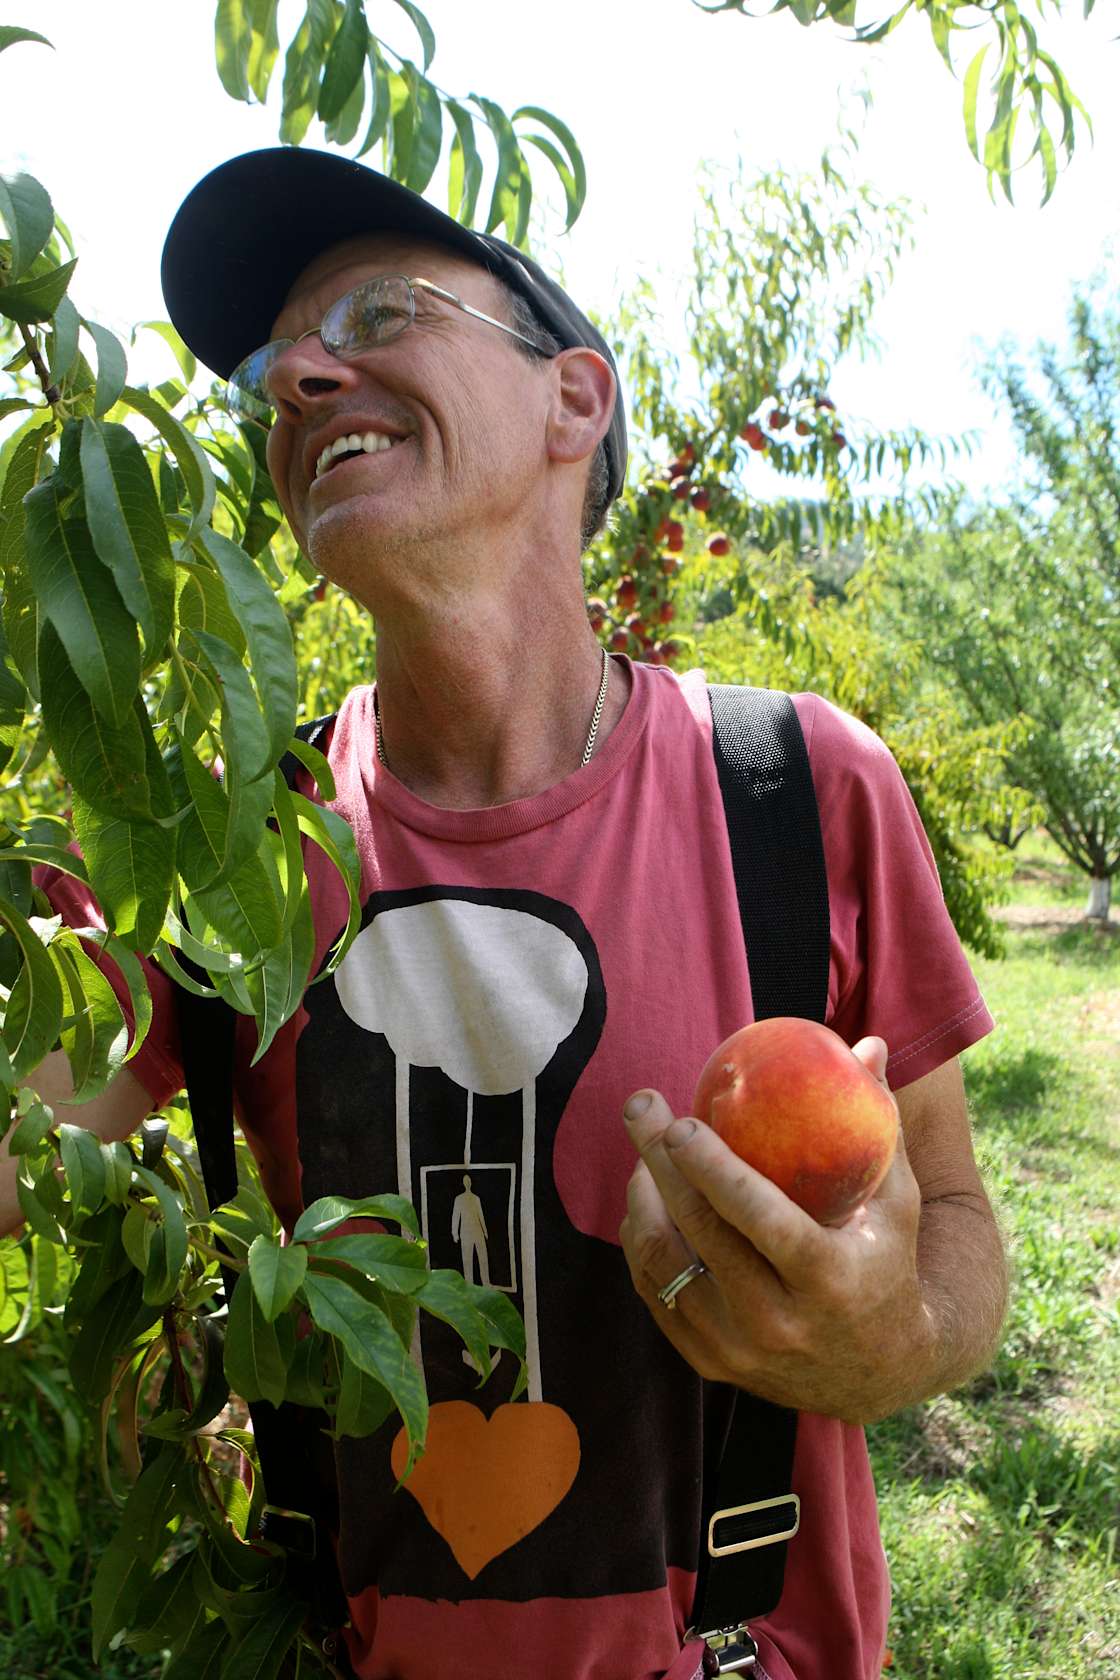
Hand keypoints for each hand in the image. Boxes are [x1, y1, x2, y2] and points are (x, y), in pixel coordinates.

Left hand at [618, 1039, 936, 1422]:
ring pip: (664, 1263)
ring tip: (642, 1153)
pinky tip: (646, 1200)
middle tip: (641, 1106)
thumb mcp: (897, 1202)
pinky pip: (655, 1292)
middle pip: (699, 1232)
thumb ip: (881, 1123)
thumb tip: (869, 1043)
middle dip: (657, 1160)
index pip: (759, 1219)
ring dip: (642, 1198)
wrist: (880, 1373)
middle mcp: (777, 1321)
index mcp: (827, 1278)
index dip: (713, 1170)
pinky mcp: (708, 1362)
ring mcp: (737, 1348)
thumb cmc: (887, 1262)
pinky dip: (642, 1241)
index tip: (682, 1122)